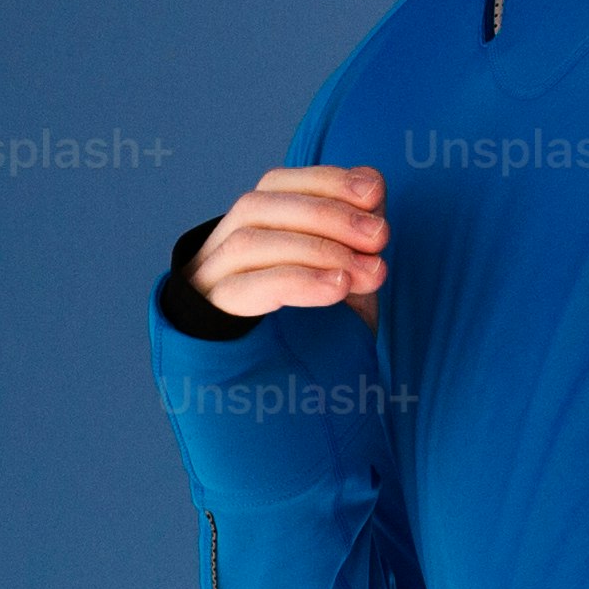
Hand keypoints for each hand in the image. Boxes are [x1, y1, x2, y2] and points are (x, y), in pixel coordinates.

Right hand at [191, 164, 386, 328]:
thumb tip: (372, 186)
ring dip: (316, 248)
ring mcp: (208, 281)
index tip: (374, 194)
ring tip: (369, 271)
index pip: (276, 184)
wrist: (294, 407)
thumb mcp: (347, 276)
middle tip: (380, 237)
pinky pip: (244, 290)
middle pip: (258, 206)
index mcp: (249, 232)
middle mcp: (220, 247)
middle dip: (327, 214)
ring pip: (248, 242)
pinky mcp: (210, 319)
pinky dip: (297, 281)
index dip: (325, 181)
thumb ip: (358, 234)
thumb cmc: (321, 331)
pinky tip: (338, 287)